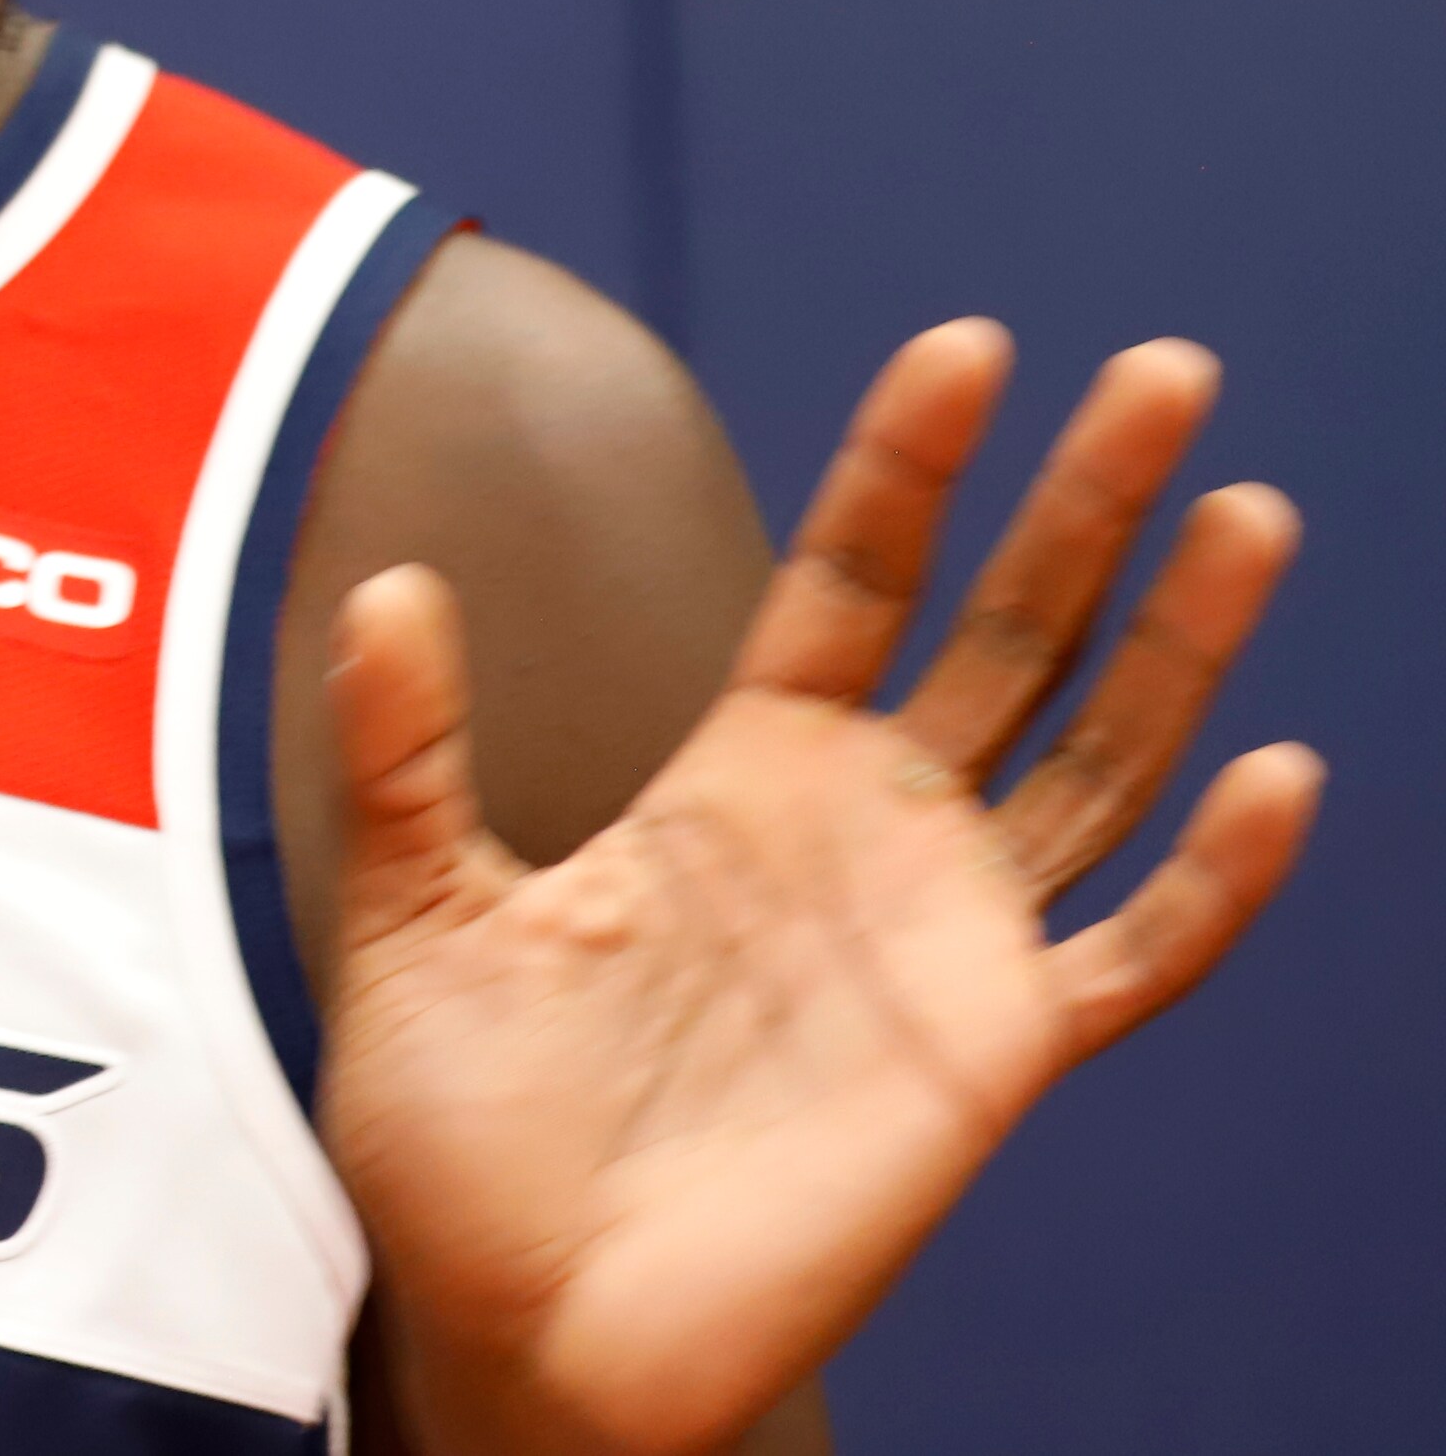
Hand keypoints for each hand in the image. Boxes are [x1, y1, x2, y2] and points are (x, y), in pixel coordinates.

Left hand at [326, 324, 1320, 1455]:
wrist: (517, 1321)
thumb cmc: (462, 1132)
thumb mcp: (409, 911)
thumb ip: (404, 749)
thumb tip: (392, 585)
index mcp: (734, 776)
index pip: (849, 580)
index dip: (908, 468)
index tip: (967, 349)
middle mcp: (857, 836)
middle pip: (1005, 634)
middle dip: (1086, 505)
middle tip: (1166, 374)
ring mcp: (936, 942)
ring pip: (1098, 761)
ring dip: (1180, 644)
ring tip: (1246, 510)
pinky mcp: (986, 1060)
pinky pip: (1130, 958)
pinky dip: (1215, 879)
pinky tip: (1278, 777)